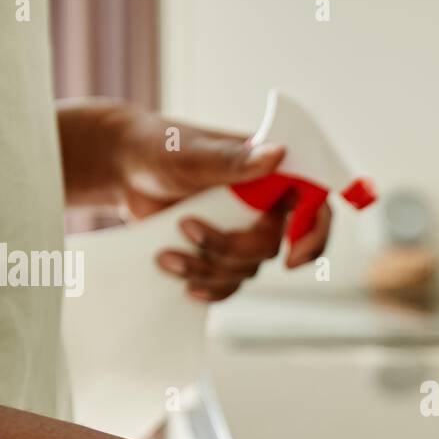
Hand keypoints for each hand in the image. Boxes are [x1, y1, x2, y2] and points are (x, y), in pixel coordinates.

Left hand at [57, 101, 331, 301]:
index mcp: (270, 174)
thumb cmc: (158, 148)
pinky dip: (210, 291)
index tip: (291, 259)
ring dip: (208, 271)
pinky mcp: (220, 254)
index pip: (315, 206)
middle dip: (230, 249)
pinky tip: (186, 287)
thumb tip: (279, 154)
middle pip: (272, 247)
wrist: (122, 168)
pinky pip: (230, 285)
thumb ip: (233, 160)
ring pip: (247, 270)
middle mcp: (263, 205)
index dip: (313, 236)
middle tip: (188, 230)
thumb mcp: (192, 153)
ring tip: (166, 256)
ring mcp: (242, 231)